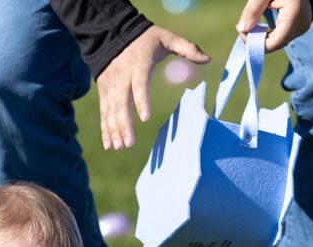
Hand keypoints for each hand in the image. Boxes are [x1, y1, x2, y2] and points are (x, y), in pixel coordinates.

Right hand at [96, 26, 209, 150]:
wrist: (111, 34)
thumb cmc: (145, 39)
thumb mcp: (166, 38)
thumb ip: (187, 48)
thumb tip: (208, 59)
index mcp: (138, 64)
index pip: (139, 84)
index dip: (141, 101)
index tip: (145, 118)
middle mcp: (122, 77)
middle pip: (121, 103)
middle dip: (124, 124)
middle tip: (130, 143)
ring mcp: (111, 86)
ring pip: (110, 111)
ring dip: (113, 130)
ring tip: (119, 147)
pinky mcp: (104, 92)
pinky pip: (104, 112)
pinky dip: (105, 129)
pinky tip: (109, 144)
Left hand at [236, 0, 312, 51]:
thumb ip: (252, 10)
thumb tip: (242, 29)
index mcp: (293, 14)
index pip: (273, 43)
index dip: (254, 43)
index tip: (242, 31)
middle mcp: (301, 25)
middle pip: (274, 45)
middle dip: (256, 40)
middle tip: (243, 27)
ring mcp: (302, 28)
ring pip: (277, 43)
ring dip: (261, 38)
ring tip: (252, 25)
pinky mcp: (300, 28)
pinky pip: (281, 38)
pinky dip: (268, 35)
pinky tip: (260, 28)